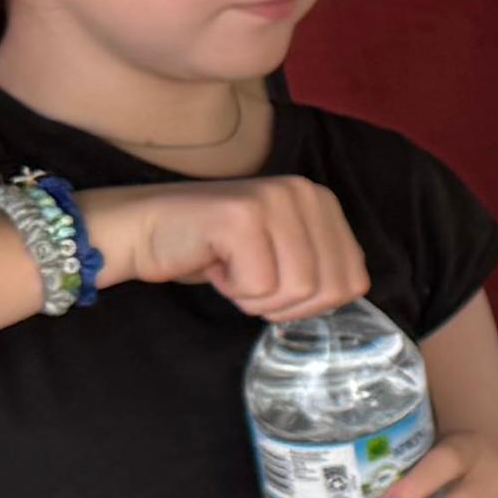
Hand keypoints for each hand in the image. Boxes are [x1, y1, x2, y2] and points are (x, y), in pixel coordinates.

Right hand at [89, 176, 369, 319]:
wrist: (144, 232)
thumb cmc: (214, 252)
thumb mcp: (283, 256)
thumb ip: (321, 267)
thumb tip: (352, 291)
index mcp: (323, 203)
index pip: (353, 282)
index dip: (309, 304)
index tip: (271, 282)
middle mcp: (305, 193)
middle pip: (328, 289)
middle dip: (282, 303)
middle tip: (247, 278)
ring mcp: (275, 200)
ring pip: (296, 290)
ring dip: (256, 297)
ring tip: (231, 268)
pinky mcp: (242, 216)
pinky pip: (259, 286)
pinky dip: (233, 290)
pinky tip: (214, 261)